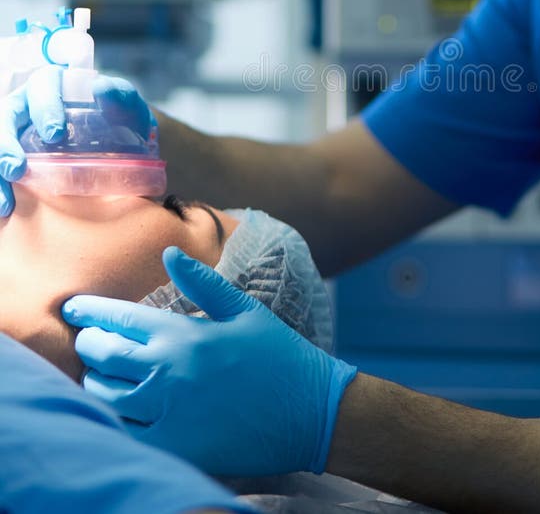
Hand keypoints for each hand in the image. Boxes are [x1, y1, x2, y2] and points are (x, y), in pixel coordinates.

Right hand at [0, 69, 152, 216]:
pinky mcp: (13, 153)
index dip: (44, 109)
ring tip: (7, 202)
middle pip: (6, 117)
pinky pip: (0, 168)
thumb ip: (120, 95)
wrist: (120, 141)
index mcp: (53, 84)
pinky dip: (0, 187)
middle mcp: (26, 104)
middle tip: (16, 169)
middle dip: (5, 144)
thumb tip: (100, 87)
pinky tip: (5, 210)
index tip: (55, 134)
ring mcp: (16, 130)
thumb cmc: (118, 116)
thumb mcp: (126, 104)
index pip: (41, 87)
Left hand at [62, 247, 357, 476]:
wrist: (308, 409)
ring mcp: (168, 412)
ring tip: (99, 373)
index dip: (89, 311)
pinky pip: (125, 433)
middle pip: (103, 356)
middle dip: (87, 344)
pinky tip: (114, 410)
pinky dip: (111, 418)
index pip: (119, 318)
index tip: (71, 307)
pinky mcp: (175, 446)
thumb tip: (169, 252)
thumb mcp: (244, 309)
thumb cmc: (278, 354)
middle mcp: (167, 371)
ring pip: (106, 396)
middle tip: (85, 339)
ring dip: (95, 381)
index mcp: (182, 333)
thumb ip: (202, 282)